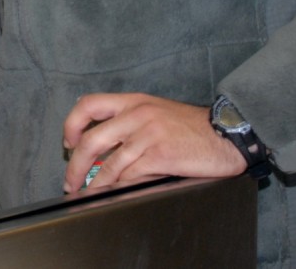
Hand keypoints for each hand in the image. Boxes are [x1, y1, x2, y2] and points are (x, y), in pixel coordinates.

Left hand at [61, 92, 247, 193]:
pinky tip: (114, 192)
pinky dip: (118, 186)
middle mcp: (137, 115)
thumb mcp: (156, 112)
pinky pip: (130, 175)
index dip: (72, 124)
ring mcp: (148, 135)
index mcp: (133, 102)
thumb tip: (101, 141)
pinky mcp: (160, 155)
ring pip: (109, 163)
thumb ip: (130, 120)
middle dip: (75, 164)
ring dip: (94, 182)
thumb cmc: (192, 126)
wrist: (227, 134)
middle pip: (91, 139)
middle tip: (70, 180)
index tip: (68, 142)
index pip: (89, 105)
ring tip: (87, 193)